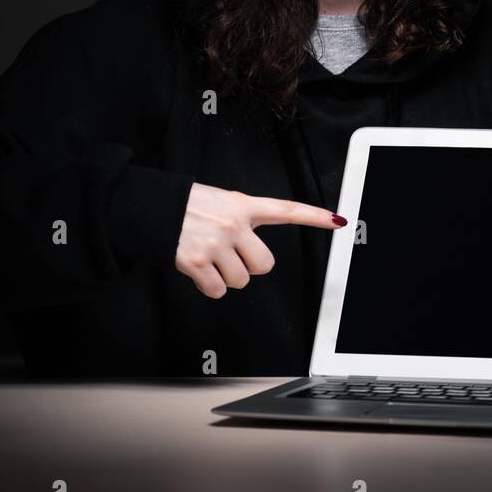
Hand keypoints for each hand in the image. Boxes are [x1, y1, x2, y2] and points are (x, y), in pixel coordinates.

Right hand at [175, 182, 343, 297]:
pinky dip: (209, 286)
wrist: (153, 208)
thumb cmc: (187, 206)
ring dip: (226, 276)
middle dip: (249, 266)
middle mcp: (234, 224)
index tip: (338, 221)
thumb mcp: (221, 201)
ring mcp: (217, 244)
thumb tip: (254, 245)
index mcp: (243, 204)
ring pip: (241, 281)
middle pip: (264, 265)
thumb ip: (243, 217)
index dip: (314, 216)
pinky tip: (199, 269)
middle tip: (231, 255)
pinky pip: (218, 291)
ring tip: (210, 257)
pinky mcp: (198, 262)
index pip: (286, 209)